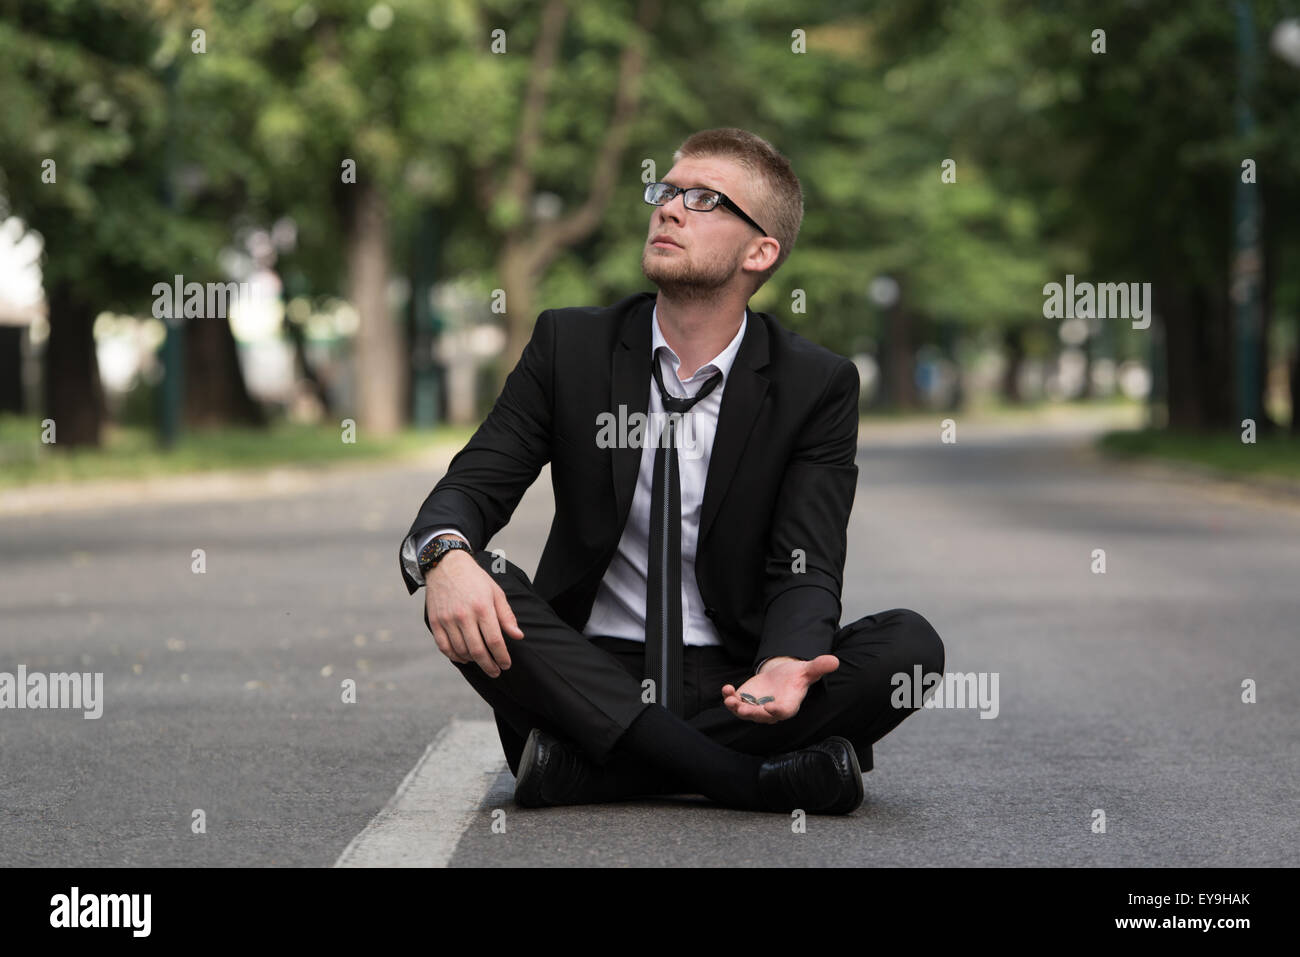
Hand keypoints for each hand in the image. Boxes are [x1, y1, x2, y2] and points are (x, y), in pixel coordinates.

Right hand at [424, 548, 523, 677]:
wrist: (446, 565)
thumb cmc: (475, 579)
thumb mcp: (496, 593)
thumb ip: (507, 616)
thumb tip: (518, 636)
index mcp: (482, 608)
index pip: (495, 641)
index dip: (502, 657)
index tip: (506, 665)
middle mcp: (464, 615)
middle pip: (478, 651)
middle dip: (489, 665)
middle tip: (496, 672)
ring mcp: (447, 619)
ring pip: (461, 651)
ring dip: (473, 661)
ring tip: (482, 662)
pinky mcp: (435, 622)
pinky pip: (444, 647)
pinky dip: (455, 656)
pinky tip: (464, 658)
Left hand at [720, 655, 839, 723]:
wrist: (782, 677)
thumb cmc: (796, 676)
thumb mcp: (808, 669)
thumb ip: (819, 667)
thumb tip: (834, 661)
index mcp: (789, 704)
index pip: (784, 712)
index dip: (777, 712)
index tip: (770, 708)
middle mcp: (772, 711)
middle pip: (761, 716)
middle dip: (751, 712)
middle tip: (742, 708)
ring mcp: (757, 708)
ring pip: (745, 712)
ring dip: (736, 708)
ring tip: (730, 698)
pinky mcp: (746, 701)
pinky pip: (736, 703)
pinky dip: (729, 697)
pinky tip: (726, 688)